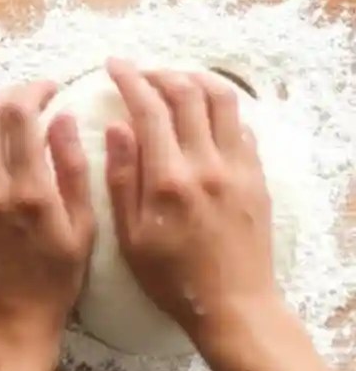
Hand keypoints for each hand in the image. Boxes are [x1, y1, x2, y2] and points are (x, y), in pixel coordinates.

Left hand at [0, 81, 95, 370]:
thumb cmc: (55, 283)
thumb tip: (64, 118)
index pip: (20, 114)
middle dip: (10, 95)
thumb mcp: (83, 230)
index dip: (35, 89)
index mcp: (28, 191)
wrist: (4, 325)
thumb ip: (74, 170)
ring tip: (14, 127)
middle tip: (31, 100)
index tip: (52, 87)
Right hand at [104, 58, 281, 348]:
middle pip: (187, 95)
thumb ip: (122, 178)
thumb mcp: (130, 235)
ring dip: (196, 80)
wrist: (233, 305)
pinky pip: (242, 127)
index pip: (148, 110)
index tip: (113, 65)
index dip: (129, 79)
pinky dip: (221, 109)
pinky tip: (205, 114)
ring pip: (223, 102)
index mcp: (168, 179)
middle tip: (140, 70)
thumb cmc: (171, 278)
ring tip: (175, 79)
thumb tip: (117, 128)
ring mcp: (238, 169)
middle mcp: (206, 165)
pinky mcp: (257, 178)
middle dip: (160, 73)